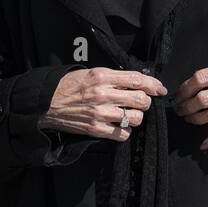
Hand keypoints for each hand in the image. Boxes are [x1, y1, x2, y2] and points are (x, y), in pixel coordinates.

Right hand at [39, 68, 166, 141]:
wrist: (47, 103)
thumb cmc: (69, 86)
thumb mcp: (90, 72)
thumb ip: (113, 76)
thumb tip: (137, 81)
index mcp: (102, 76)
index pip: (136, 79)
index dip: (153, 84)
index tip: (160, 89)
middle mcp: (103, 94)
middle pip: (140, 100)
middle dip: (146, 102)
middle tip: (142, 102)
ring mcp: (100, 113)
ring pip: (135, 118)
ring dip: (136, 116)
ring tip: (129, 114)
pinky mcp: (95, 129)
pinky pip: (122, 134)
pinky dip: (125, 131)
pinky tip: (119, 125)